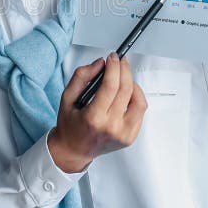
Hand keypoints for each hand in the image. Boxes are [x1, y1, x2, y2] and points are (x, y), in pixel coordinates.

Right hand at [48, 52, 147, 172]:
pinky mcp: (130, 137)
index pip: (110, 86)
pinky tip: (126, 93)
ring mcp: (123, 134)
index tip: (113, 57)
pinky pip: (140, 111)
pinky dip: (136, 98)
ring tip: (123, 78)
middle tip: (120, 62)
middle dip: (124, 70)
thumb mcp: (67, 97)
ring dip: (133, 84)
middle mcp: (111, 127)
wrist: (74, 149)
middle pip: (126, 90)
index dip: (114, 67)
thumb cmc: (70, 124)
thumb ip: (81, 76)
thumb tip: (100, 63)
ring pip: (139, 100)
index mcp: (93, 118)